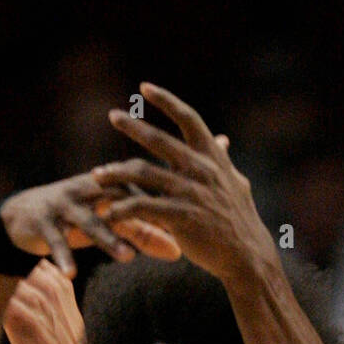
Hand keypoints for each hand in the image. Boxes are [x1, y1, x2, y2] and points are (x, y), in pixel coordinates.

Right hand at [0, 174, 181, 275]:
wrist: (21, 217)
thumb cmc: (75, 218)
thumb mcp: (109, 225)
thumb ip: (143, 234)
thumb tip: (179, 252)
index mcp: (110, 186)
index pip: (144, 195)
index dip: (169, 210)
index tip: (195, 225)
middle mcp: (89, 190)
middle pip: (122, 206)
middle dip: (147, 223)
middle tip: (173, 242)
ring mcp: (65, 204)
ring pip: (91, 222)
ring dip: (109, 239)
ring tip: (128, 257)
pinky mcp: (42, 221)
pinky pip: (55, 241)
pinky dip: (62, 256)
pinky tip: (71, 274)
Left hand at [91, 83, 277, 284]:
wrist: (247, 255)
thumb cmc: (240, 221)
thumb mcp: (236, 184)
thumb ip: (224, 162)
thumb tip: (223, 141)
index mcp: (213, 158)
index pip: (189, 119)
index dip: (167, 101)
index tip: (145, 87)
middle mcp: (201, 169)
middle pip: (159, 140)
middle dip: (133, 126)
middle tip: (113, 116)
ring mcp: (190, 192)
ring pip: (143, 173)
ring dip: (116, 172)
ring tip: (96, 174)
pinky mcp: (181, 217)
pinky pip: (143, 207)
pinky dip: (123, 209)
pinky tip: (108, 213)